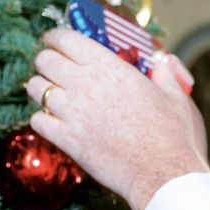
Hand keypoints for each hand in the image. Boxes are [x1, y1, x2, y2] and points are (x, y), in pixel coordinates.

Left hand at [25, 28, 208, 209]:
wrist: (162, 172)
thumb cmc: (171, 134)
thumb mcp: (174, 95)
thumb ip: (163, 74)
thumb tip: (161, 65)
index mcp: (110, 67)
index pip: (66, 39)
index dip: (56, 37)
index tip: (54, 41)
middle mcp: (85, 84)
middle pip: (44, 60)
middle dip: (45, 61)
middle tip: (51, 67)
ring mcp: (72, 112)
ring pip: (35, 88)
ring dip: (41, 89)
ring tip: (52, 95)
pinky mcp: (66, 139)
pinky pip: (37, 120)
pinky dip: (42, 119)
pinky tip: (54, 122)